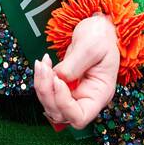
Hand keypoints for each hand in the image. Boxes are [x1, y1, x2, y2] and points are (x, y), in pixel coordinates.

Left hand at [33, 14, 118, 129]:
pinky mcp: (64, 85)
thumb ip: (74, 64)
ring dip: (42, 86)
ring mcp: (74, 93)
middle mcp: (87, 98)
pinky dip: (41, 79)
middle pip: (61, 113)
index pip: (80, 117)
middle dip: (48, 93)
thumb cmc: (101, 36)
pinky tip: (43, 63)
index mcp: (100, 94)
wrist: (99, 27)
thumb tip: (58, 77)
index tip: (58, 81)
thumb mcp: (92, 46)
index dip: (65, 105)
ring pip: (51, 104)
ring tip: (42, 63)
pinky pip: (48, 92)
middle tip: (45, 68)